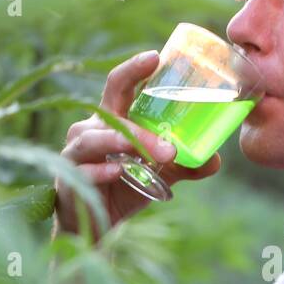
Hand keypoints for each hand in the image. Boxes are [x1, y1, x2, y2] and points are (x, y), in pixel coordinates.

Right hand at [55, 49, 221, 232]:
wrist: (95, 226)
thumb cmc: (123, 189)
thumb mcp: (160, 175)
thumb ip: (186, 165)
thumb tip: (215, 159)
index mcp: (111, 120)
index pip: (119, 86)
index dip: (134, 69)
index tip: (156, 57)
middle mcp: (89, 130)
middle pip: (110, 113)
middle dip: (140, 126)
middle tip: (170, 147)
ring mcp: (75, 154)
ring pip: (95, 140)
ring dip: (124, 145)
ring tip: (150, 155)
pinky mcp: (68, 180)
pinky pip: (84, 170)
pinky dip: (101, 171)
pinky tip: (117, 172)